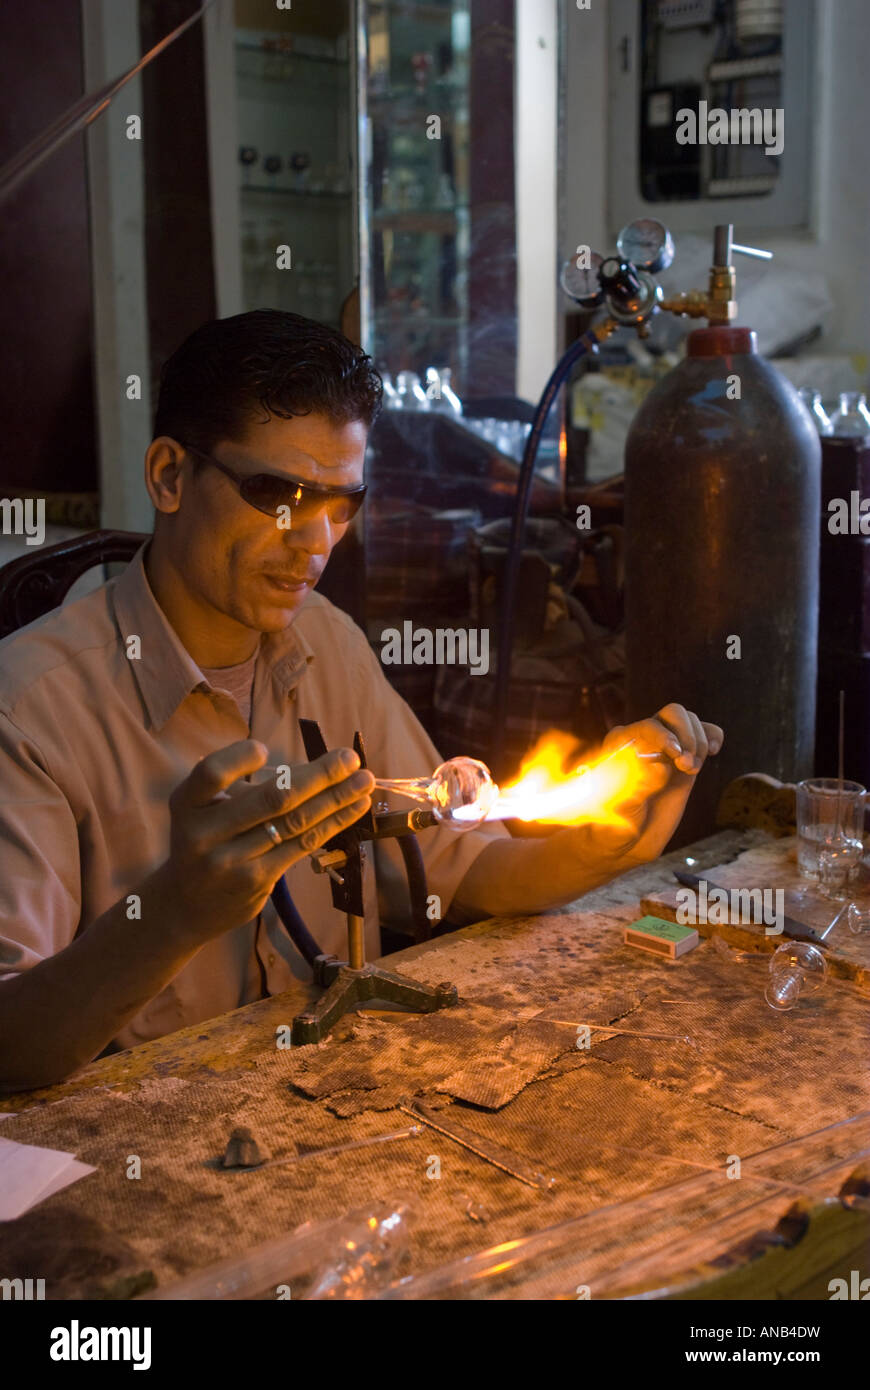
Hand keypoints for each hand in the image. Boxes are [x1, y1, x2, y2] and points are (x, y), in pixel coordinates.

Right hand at [164, 739, 373, 942]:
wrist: (185, 904)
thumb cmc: (204, 840)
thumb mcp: (202, 808)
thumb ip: (240, 786)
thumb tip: (311, 767)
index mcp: (187, 803)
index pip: (211, 774)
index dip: (239, 759)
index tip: (264, 749)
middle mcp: (204, 833)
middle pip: (271, 798)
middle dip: (318, 775)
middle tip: (349, 758)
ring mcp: (231, 861)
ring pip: (294, 822)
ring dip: (336, 798)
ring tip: (364, 780)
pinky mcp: (257, 880)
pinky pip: (302, 845)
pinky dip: (332, 823)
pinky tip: (354, 808)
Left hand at [591, 704, 723, 862]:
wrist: (625, 842)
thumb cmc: (613, 826)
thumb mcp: (621, 809)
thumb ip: (638, 787)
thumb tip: (659, 765)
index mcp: (620, 743)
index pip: (648, 726)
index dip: (665, 736)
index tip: (676, 756)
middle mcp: (643, 738)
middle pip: (674, 714)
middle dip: (687, 736)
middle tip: (687, 766)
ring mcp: (666, 747)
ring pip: (690, 721)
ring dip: (699, 742)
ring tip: (691, 770)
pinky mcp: (684, 759)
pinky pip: (704, 734)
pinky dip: (713, 736)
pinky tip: (713, 751)